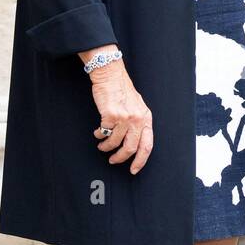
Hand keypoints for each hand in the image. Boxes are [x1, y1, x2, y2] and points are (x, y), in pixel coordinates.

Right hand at [87, 58, 153, 172]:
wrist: (110, 75)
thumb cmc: (122, 90)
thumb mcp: (137, 106)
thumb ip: (138, 122)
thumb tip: (134, 142)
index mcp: (146, 118)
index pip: (147, 145)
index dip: (140, 161)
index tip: (133, 169)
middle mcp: (137, 119)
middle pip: (130, 148)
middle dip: (120, 158)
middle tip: (113, 161)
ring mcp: (124, 117)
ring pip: (115, 143)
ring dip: (106, 147)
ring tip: (102, 146)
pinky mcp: (110, 115)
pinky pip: (104, 133)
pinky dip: (99, 136)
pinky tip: (97, 133)